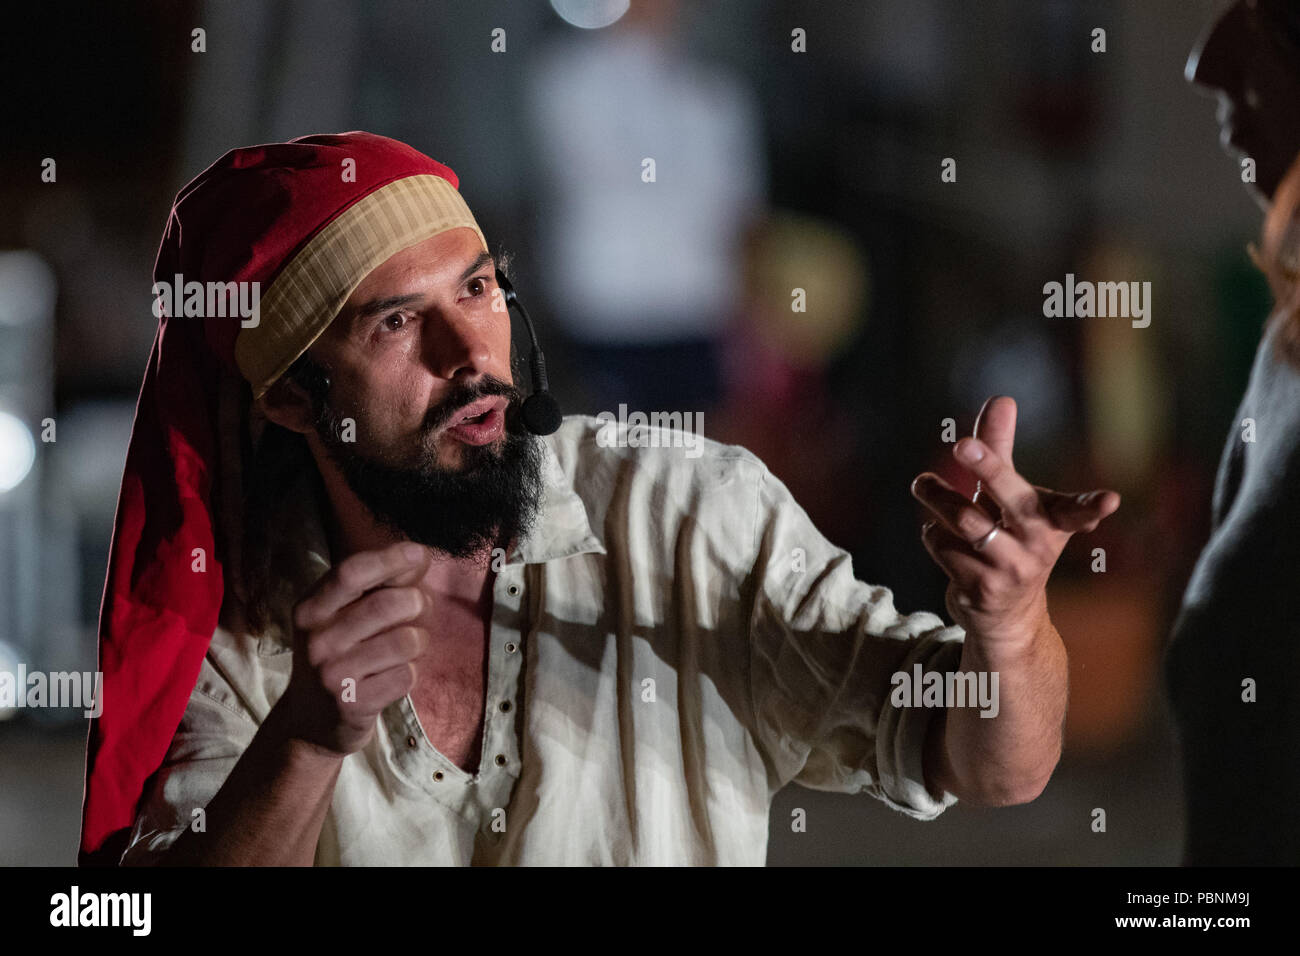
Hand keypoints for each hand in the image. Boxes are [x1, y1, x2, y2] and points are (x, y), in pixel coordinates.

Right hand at [277, 540, 431, 755]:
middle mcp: (316, 640)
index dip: (391, 559)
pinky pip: (407, 675)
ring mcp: (332, 674)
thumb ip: (375, 586)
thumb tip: (419, 557)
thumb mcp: (340, 618)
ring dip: (419, 640)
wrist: (309, 723)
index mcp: (310, 610)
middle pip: (388, 605)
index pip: (352, 572)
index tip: (420, 554)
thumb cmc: (337, 656)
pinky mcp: (353, 704)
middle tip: (421, 607)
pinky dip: (411, 672)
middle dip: (418, 601)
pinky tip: (394, 675)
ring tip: (408, 645)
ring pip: (405, 641)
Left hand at [910, 396, 1118, 644]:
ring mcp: (1010, 570)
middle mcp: (1038, 545)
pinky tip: (940, 537)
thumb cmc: (1009, 538)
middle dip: (988, 469)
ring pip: (964, 519)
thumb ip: (1001, 447)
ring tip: (922, 483)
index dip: (1093, 506)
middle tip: (962, 444)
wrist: (1004, 615)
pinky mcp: (978, 589)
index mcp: (1053, 519)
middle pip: (1012, 500)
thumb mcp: (1010, 495)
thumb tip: (1002, 398)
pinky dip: (932, 532)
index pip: (1077, 510)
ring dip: (935, 496)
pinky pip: (941, 544)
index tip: (1110, 501)